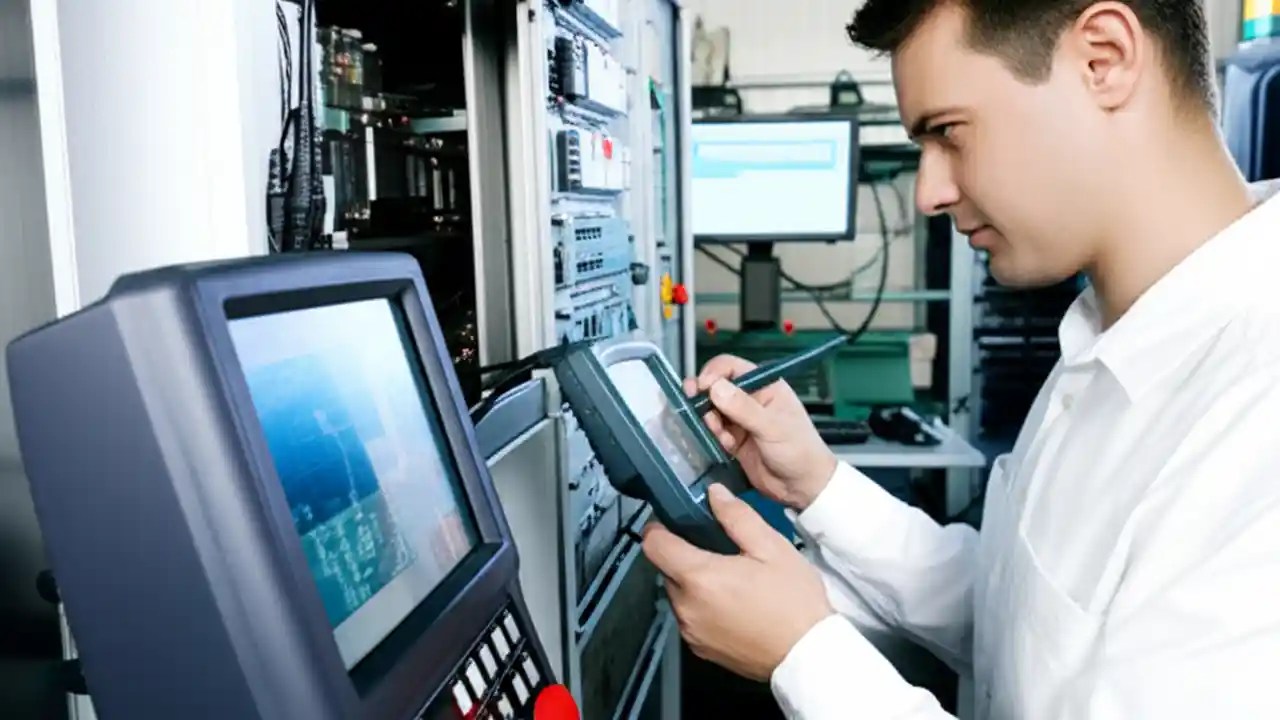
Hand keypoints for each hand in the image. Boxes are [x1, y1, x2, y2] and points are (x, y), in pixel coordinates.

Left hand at [642, 484, 833, 680]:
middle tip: (717, 550)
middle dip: (684, 556)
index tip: (673, 521)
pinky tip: (732, 605)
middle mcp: (686, 607)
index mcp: (699, 577)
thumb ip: (737, 516)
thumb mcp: (772, 548)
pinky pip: (690, 618)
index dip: (659, 528)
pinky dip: (702, 607)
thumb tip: (714, 494)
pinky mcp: (701, 650)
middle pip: (666, 570)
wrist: (808, 656)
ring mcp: (692, 632)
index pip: (653, 545)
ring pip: (678, 595)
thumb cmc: (793, 601)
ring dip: (693, 584)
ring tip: (730, 579)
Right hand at [686, 354, 835, 509]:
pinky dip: (714, 436)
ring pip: (712, 410)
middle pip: (715, 388)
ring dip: (709, 420)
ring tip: (719, 433)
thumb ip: (743, 408)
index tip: (700, 388)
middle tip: (694, 407)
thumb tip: (715, 387)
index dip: (713, 375)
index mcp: (764, 385)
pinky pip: (714, 431)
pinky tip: (726, 446)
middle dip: (704, 398)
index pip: (731, 368)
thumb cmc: (798, 450)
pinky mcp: (733, 439)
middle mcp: (750, 398)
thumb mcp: (772, 427)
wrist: (801, 487)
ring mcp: (740, 419)